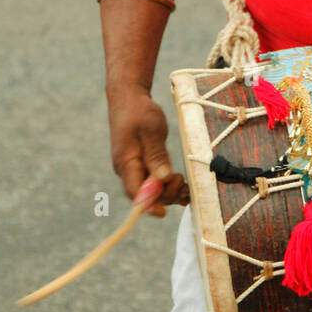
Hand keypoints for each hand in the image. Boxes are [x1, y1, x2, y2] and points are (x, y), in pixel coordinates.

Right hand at [108, 87, 190, 216]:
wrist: (128, 98)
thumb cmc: (139, 111)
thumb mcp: (151, 130)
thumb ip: (156, 155)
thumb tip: (162, 179)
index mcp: (125, 162)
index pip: (134, 192)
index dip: (149, 205)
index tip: (163, 213)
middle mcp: (127, 169)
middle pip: (145, 195)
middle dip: (165, 194)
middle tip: (182, 180)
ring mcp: (134, 167)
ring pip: (151, 190)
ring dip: (169, 191)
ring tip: (185, 184)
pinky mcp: (141, 164)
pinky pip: (154, 180)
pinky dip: (167, 185)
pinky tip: (182, 185)